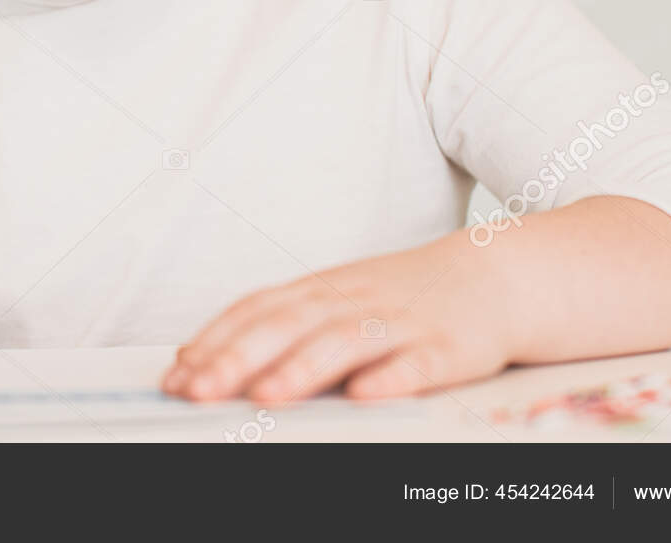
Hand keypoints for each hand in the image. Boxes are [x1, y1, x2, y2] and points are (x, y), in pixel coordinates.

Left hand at [161, 230, 517, 401]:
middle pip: (288, 325)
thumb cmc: (400, 295)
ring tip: (266, 395)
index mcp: (320, 290)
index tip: (177, 374)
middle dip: (239, 358)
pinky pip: (416, 364)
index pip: (256, 310)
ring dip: (302, 369)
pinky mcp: (445, 347)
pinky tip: (365, 395)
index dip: (214, 341)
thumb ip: (274, 324)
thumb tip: (198, 355)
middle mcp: (352, 301)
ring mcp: (398, 322)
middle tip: (199, 390)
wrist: (493, 275)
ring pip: (344, 342)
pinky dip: (390, 379)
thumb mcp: (333, 299)